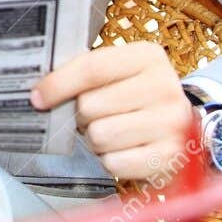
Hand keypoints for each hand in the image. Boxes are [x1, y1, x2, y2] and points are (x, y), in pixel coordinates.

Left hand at [30, 42, 192, 180]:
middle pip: (90, 106)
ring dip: (95, 138)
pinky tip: (123, 149)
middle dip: (81, 115)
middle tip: (94, 115)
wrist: (184, 126)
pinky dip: (110, 160)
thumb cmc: (139, 95)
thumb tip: (40, 91)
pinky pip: (114, 163)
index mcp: (148, 57)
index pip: (92, 69)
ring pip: (99, 136)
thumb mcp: (120, 70)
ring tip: (111, 131)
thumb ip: (85, 72)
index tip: (37, 97)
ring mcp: (170, 125)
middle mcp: (164, 88)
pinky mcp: (169, 158)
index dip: (58, 84)